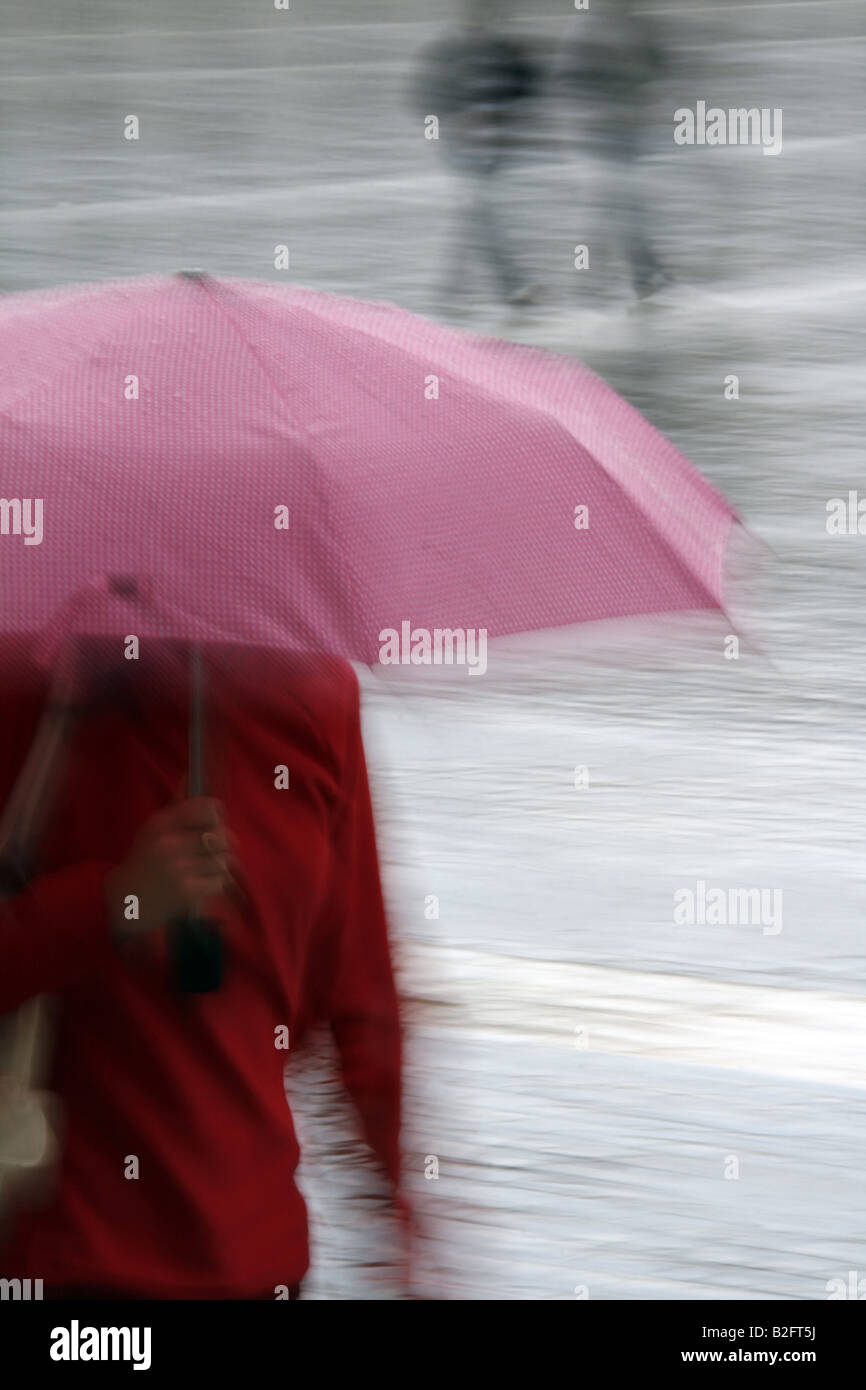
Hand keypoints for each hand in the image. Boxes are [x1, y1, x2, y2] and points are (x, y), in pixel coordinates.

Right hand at [104, 798, 234, 940]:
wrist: (126, 900)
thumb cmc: (145, 859)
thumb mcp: (155, 828)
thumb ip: (178, 803)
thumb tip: (190, 772)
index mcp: (162, 823)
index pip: (208, 807)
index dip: (216, 816)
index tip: (212, 824)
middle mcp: (169, 844)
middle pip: (220, 836)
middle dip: (220, 844)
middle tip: (209, 851)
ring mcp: (178, 869)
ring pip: (223, 860)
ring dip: (217, 866)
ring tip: (201, 870)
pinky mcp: (186, 891)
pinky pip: (219, 882)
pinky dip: (214, 884)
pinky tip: (198, 884)